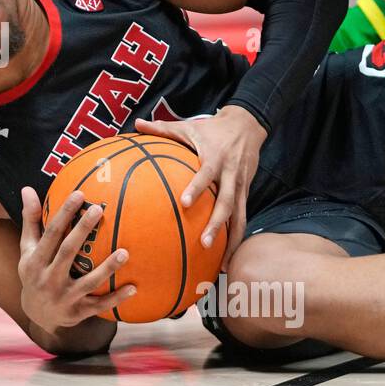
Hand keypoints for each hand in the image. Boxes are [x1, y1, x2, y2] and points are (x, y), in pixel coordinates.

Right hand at [18, 187, 134, 331]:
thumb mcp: (28, 249)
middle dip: (82, 230)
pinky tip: (134, 288)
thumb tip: (27, 189)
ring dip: (107, 268)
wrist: (37, 315)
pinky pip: (99, 305)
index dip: (64, 214)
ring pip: (88, 282)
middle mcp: (48, 279)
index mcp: (35, 261)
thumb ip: (31, 221)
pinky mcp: (77, 312)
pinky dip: (116, 298)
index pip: (51, 234)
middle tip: (99, 209)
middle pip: (67, 252)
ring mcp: (64, 297)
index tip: (79, 194)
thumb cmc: (36, 272)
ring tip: (125, 252)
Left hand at [134, 104, 265, 262]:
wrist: (248, 125)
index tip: (184, 202)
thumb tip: (136, 124)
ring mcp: (240, 185)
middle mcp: (230, 173)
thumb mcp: (188, 125)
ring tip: (221, 262)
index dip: (197, 187)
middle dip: (217, 223)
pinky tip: (228, 256)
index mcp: (215, 157)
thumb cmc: (212, 128)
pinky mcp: (245, 192)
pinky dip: (237, 237)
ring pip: (239, 215)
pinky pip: (243, 217)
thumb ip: (162, 127)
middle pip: (226, 202)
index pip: (205, 174)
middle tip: (204, 243)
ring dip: (231, 239)